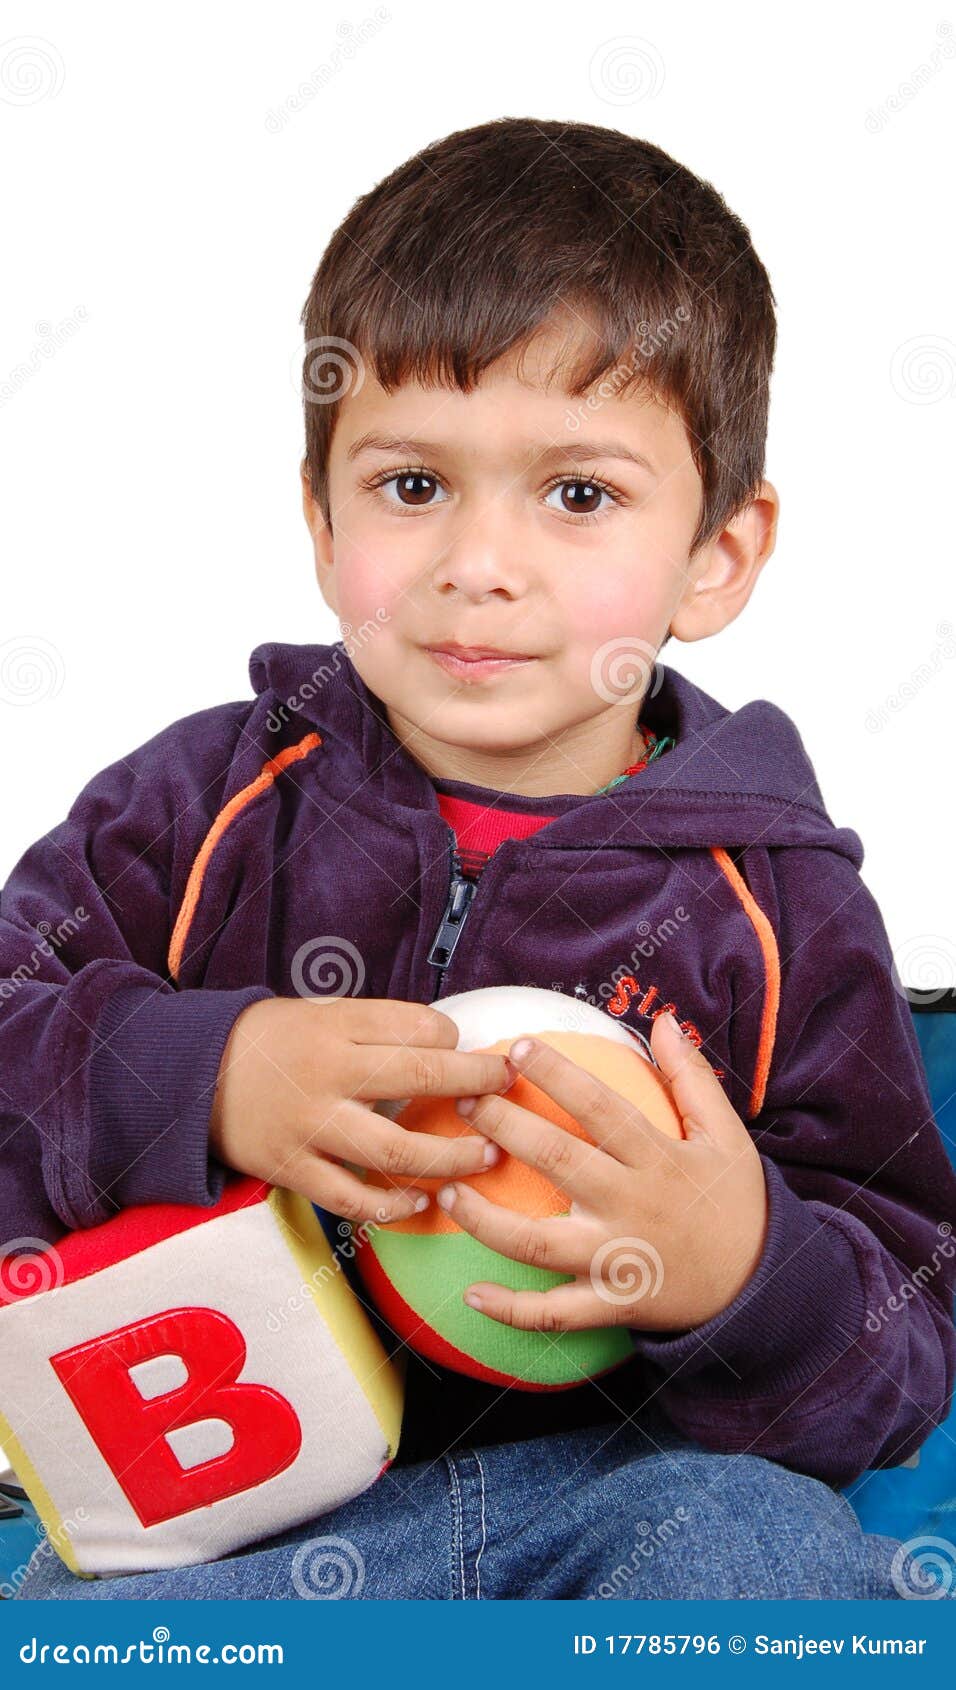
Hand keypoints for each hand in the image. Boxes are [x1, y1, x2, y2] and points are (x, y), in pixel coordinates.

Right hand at [208, 996, 514, 1224]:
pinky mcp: (292, 1169)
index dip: (456, 1040)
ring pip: (397, 1150)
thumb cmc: (268, 1043)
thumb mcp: (318, 1013)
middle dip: (477, 1083)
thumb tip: (447, 1044)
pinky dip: (393, 1206)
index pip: (416, 1026)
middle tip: (506, 1088)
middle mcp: (326, 1073)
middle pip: (422, 1078)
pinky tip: (423, 1202)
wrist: (191, 1079)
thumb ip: (375, 1028)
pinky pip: (353, 1198)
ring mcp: (309, 1126)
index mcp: (335, 1027)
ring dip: (451, 1156)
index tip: (471, 1051)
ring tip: (486, 1154)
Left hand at [435, 1011, 767, 1333]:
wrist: (760, 1287)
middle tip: (464, 1099)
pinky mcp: (612, 1305)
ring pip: (537, 1242)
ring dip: (484, 1218)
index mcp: (658, 1160)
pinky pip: (554, 1313)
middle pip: (557, 1161)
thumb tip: (666, 1018)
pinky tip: (470, 1293)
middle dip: (504, 1126)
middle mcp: (631, 1206)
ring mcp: (617, 1260)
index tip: (517, 1047)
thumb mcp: (726, 1134)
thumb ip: (692, 1077)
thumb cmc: (736, 1204)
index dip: (556, 1075)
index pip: (599, 1107)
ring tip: (444, 1189)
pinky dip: (511, 1310)